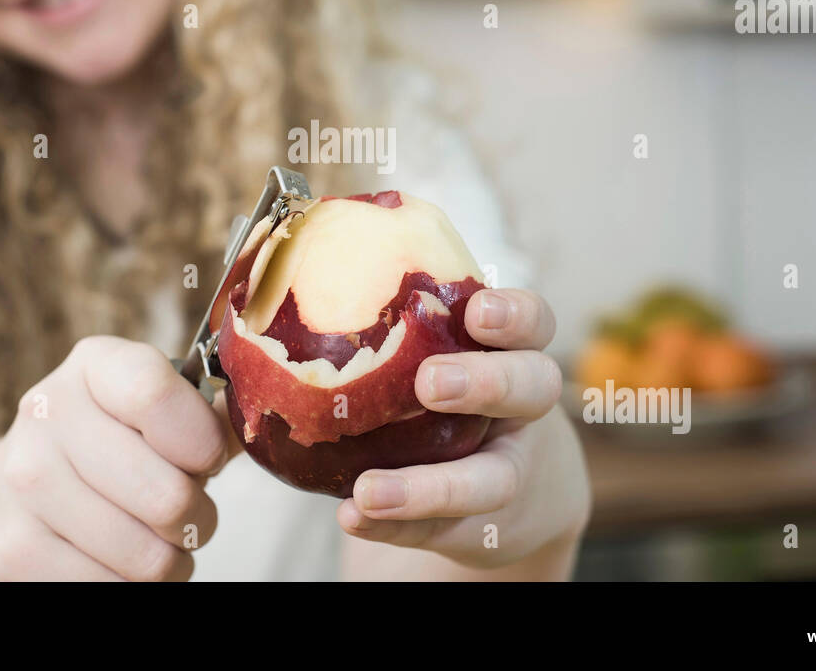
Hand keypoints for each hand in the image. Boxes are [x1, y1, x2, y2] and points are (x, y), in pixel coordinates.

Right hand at [0, 336, 233, 580]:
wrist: (6, 496)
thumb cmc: (109, 448)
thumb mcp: (154, 413)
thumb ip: (212, 418)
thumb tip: (265, 433)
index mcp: (95, 365)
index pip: (155, 394)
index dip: (201, 441)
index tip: (209, 460)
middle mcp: (48, 412)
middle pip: (164, 494)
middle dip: (197, 518)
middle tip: (191, 515)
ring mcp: (23, 481)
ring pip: (144, 556)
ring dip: (169, 562)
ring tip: (160, 543)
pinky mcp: (11, 546)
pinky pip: (108, 589)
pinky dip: (130, 587)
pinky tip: (120, 562)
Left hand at [337, 289, 590, 569]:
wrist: (511, 494)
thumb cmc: (456, 395)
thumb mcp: (450, 351)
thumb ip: (401, 323)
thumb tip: (282, 287)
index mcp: (513, 352)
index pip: (534, 322)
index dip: (514, 315)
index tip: (477, 310)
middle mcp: (524, 410)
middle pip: (533, 387)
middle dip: (486, 382)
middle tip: (431, 382)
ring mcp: (509, 471)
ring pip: (491, 479)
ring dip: (428, 487)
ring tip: (369, 490)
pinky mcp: (481, 524)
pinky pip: (441, 528)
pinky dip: (396, 525)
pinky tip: (353, 515)